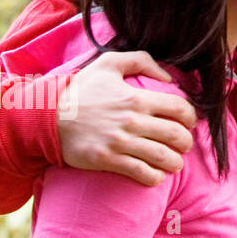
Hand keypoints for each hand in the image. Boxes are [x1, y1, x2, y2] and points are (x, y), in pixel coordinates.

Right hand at [57, 51, 198, 185]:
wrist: (45, 116)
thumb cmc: (81, 89)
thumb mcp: (109, 63)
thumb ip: (141, 60)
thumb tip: (168, 76)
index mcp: (137, 98)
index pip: (179, 108)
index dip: (191, 117)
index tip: (189, 122)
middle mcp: (132, 121)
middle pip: (176, 135)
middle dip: (186, 142)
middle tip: (184, 144)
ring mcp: (120, 142)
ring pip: (162, 157)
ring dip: (175, 162)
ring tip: (174, 162)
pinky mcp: (106, 160)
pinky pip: (140, 173)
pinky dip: (155, 177)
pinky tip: (156, 175)